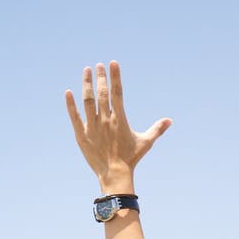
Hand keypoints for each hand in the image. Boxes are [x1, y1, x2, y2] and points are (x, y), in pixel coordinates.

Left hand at [65, 61, 171, 184]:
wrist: (115, 175)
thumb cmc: (131, 159)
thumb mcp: (146, 143)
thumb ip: (157, 129)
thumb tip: (170, 120)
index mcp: (119, 119)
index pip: (117, 92)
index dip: (115, 77)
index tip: (113, 63)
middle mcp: (105, 120)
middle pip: (102, 93)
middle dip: (101, 77)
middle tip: (99, 65)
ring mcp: (92, 127)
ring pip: (88, 101)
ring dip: (87, 84)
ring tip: (86, 71)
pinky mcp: (82, 135)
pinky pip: (74, 117)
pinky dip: (71, 104)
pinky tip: (69, 92)